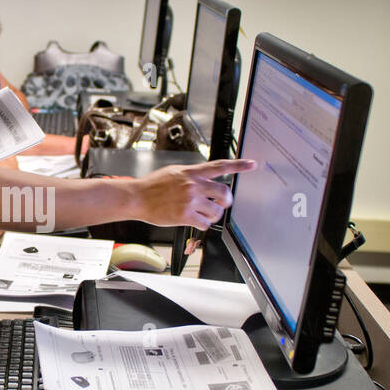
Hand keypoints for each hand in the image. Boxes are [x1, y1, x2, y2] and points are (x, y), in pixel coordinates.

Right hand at [134, 158, 255, 229]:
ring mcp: (190, 200)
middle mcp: (193, 185)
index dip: (239, 165)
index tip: (252, 165)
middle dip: (227, 201)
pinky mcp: (185, 215)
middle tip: (223, 204)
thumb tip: (202, 178)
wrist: (137, 197)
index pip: (220, 166)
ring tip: (205, 215)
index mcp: (191, 172)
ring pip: (216, 211)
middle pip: (224, 192)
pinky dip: (203, 225)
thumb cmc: (151, 186)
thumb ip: (190, 174)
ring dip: (214, 215)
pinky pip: (204, 223)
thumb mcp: (173, 172)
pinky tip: (196, 222)